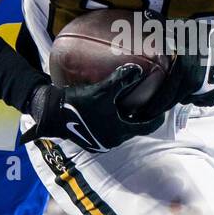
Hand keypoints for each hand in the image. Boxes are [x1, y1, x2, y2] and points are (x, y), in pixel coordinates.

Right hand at [20, 65, 162, 151]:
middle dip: (138, 118)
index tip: (162, 110)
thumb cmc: (79, 104)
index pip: (146, 127)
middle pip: (132, 129)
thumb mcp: (102, 90)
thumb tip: (137, 70)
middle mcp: (112, 141)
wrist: (52, 114)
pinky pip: (106, 132)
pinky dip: (111, 123)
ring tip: (126, 106)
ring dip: (123, 120)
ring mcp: (99, 144)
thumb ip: (121, 80)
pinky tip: (107, 111)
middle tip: (143, 104)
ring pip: (119, 131)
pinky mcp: (89, 142)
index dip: (156, 118)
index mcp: (119, 131)